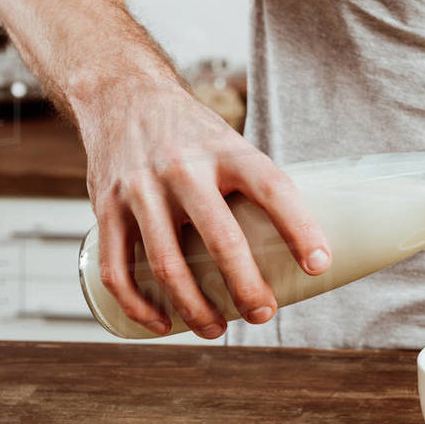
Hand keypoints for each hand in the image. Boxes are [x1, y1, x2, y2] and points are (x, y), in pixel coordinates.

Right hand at [79, 79, 329, 337]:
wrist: (122, 94)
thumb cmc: (193, 134)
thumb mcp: (230, 144)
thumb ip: (255, 190)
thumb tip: (298, 247)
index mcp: (227, 151)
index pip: (273, 189)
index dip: (300, 228)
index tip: (319, 265)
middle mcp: (184, 168)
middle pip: (221, 239)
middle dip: (246, 287)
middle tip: (263, 314)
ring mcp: (140, 189)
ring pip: (167, 264)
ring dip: (194, 308)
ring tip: (217, 329)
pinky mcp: (105, 207)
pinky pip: (117, 269)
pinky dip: (139, 305)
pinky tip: (162, 325)